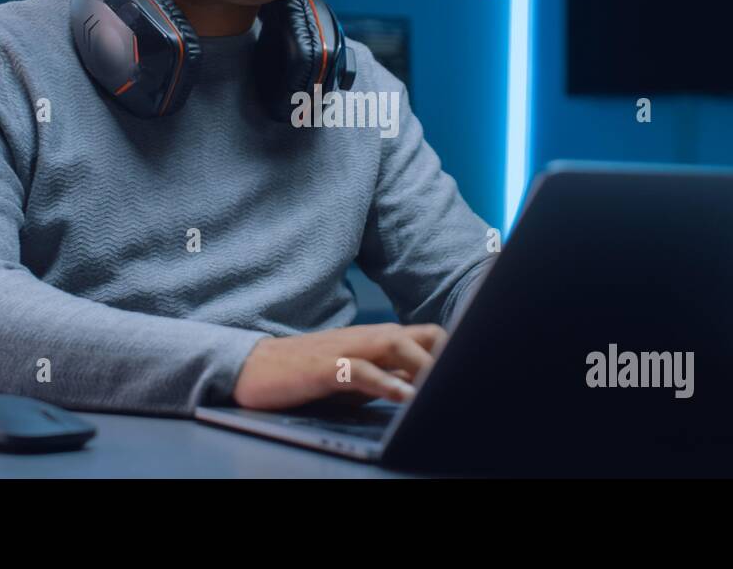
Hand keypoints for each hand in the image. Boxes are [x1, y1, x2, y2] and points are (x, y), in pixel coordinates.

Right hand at [232, 323, 448, 410]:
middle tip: (468, 380)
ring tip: (445, 385)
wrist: (257, 367)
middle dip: (448, 356)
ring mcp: (347, 349)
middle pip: (421, 336)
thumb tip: (427, 387)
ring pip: (395, 345)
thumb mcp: (360, 378)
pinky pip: (361, 371)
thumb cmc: (311, 374)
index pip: (429, 335)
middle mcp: (368, 337)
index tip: (475, 370)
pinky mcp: (325, 367)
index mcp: (379, 338)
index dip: (454, 351)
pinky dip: (385, 383)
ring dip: (423, 366)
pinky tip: (403, 398)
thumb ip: (393, 378)